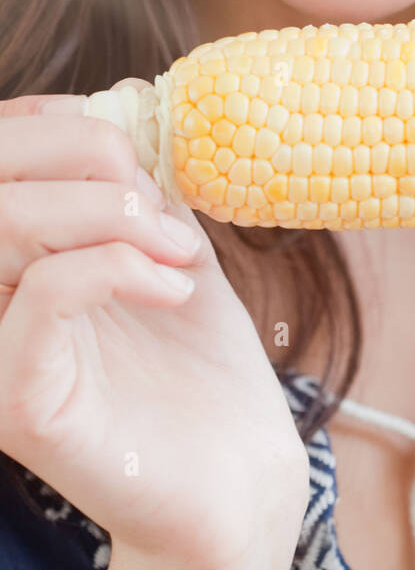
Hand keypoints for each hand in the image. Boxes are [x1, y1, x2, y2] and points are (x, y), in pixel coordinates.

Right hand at [0, 85, 308, 569]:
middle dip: (84, 153)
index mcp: (11, 255)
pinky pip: (45, 293)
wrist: (236, 468)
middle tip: (157, 200)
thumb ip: (131, 180)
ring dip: (112, 213)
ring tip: (178, 250)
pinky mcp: (17, 401)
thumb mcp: (166, 239)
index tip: (137, 149)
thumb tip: (118, 102)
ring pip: (7, 221)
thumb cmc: (199, 357)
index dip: (60, 122)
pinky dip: (119, 265)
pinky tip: (172, 286)